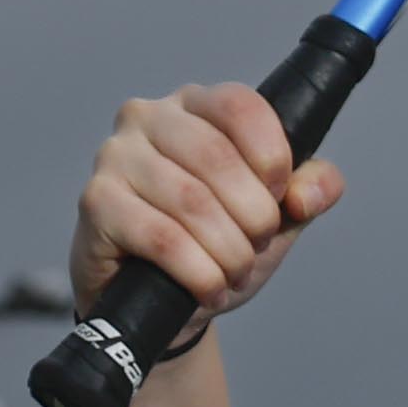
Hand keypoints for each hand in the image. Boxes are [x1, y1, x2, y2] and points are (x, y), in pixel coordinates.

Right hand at [71, 84, 339, 327]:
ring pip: (191, 202)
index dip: (274, 158)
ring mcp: (115, 157)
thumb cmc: (219, 241)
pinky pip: (161, 237)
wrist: (167, 300)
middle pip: (217, 157)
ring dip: (230, 251)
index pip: (241, 106)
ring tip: (234, 271)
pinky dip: (199, 272)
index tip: (282, 200)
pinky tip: (208, 288)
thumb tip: (307, 193)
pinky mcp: (96, 201)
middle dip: (255, 216)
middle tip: (257, 244)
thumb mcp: (280, 214)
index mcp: (196, 105)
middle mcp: (147, 117)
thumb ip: (311, 190)